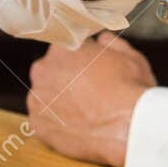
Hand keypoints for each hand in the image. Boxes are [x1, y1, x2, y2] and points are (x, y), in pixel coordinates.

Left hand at [27, 32, 156, 166]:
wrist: (127, 126)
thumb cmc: (130, 88)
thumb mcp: (130, 55)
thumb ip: (110, 43)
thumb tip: (102, 40)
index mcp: (64, 48)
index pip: (67, 44)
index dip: (82, 54)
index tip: (92, 62)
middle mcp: (44, 71)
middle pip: (52, 69)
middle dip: (67, 75)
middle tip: (92, 86)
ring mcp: (38, 99)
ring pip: (46, 95)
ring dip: (60, 98)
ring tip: (87, 108)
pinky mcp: (38, 125)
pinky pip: (45, 119)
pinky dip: (58, 121)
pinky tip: (79, 122)